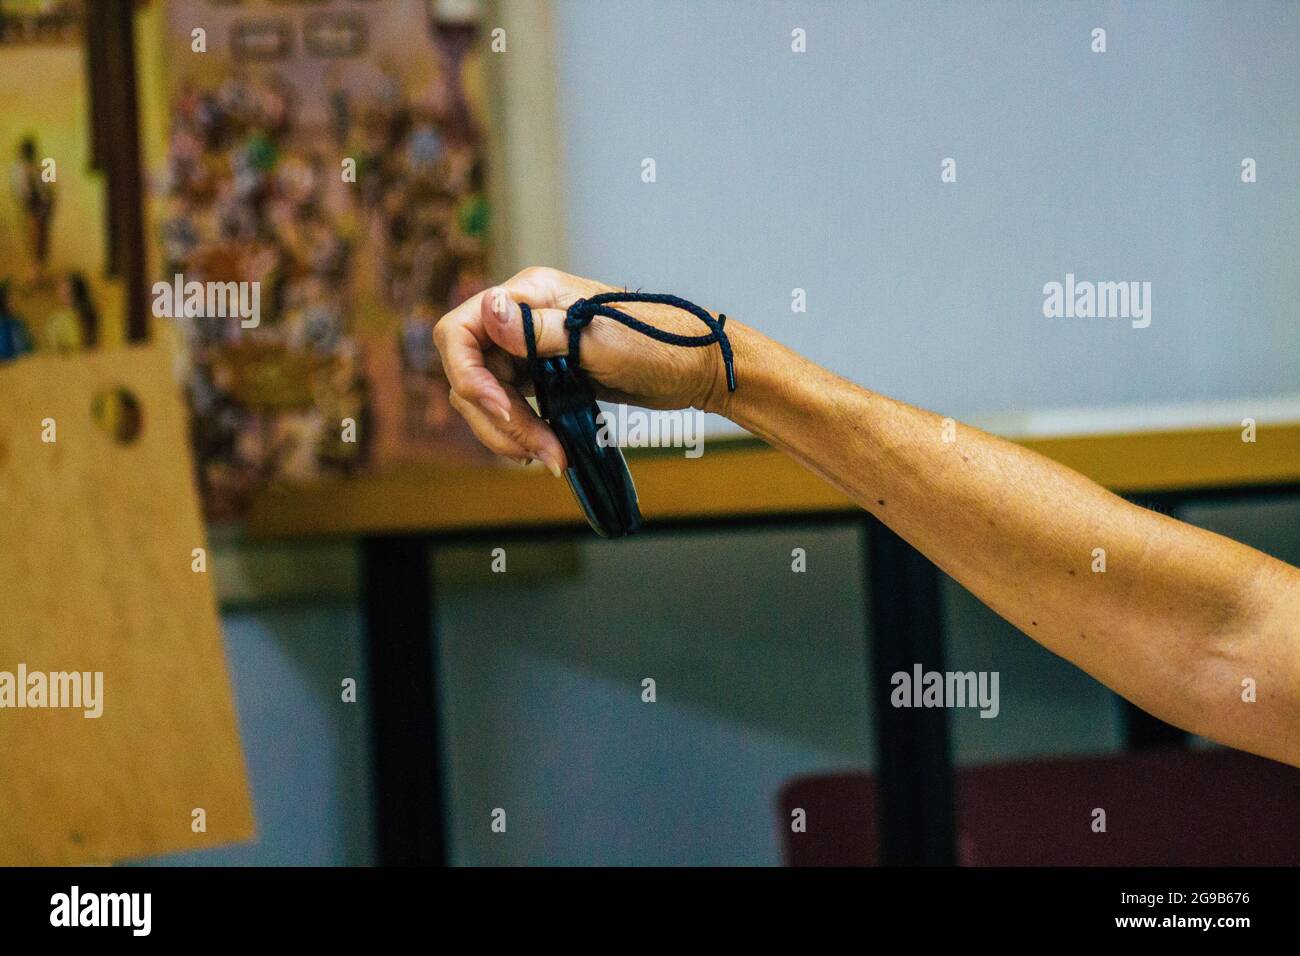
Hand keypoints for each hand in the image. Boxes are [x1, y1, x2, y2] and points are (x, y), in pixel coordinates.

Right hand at [432, 267, 734, 472]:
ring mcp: (531, 350)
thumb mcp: (596, 339)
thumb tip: (489, 311)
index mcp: (529, 294)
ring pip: (488, 398)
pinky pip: (513, 409)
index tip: (499, 407)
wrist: (697, 368)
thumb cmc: (658, 343)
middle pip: (470, 374)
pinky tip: (546, 451)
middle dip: (497, 419)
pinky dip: (522, 434)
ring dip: (509, 434)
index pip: (460, 331)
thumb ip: (538, 330)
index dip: (466, 374)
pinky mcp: (544, 378)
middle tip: (538, 450)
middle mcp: (521, 319)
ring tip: (550, 459)